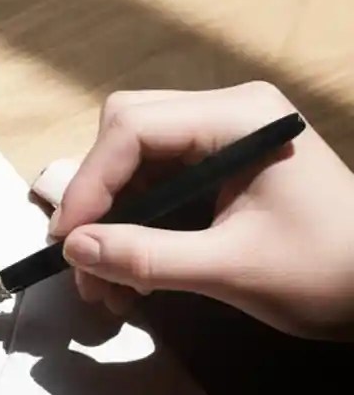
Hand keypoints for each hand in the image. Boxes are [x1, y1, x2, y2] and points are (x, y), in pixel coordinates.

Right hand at [50, 81, 353, 339]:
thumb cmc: (326, 273)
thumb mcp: (232, 269)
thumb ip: (147, 257)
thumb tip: (74, 249)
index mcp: (240, 117)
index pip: (134, 128)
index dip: (91, 183)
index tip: (68, 240)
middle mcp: (226, 110)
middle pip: (126, 133)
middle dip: (97, 197)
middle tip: (81, 256)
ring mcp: (222, 134)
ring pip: (133, 159)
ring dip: (110, 218)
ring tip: (104, 283)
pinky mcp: (219, 163)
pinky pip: (156, 181)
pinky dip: (134, 223)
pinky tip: (129, 271)